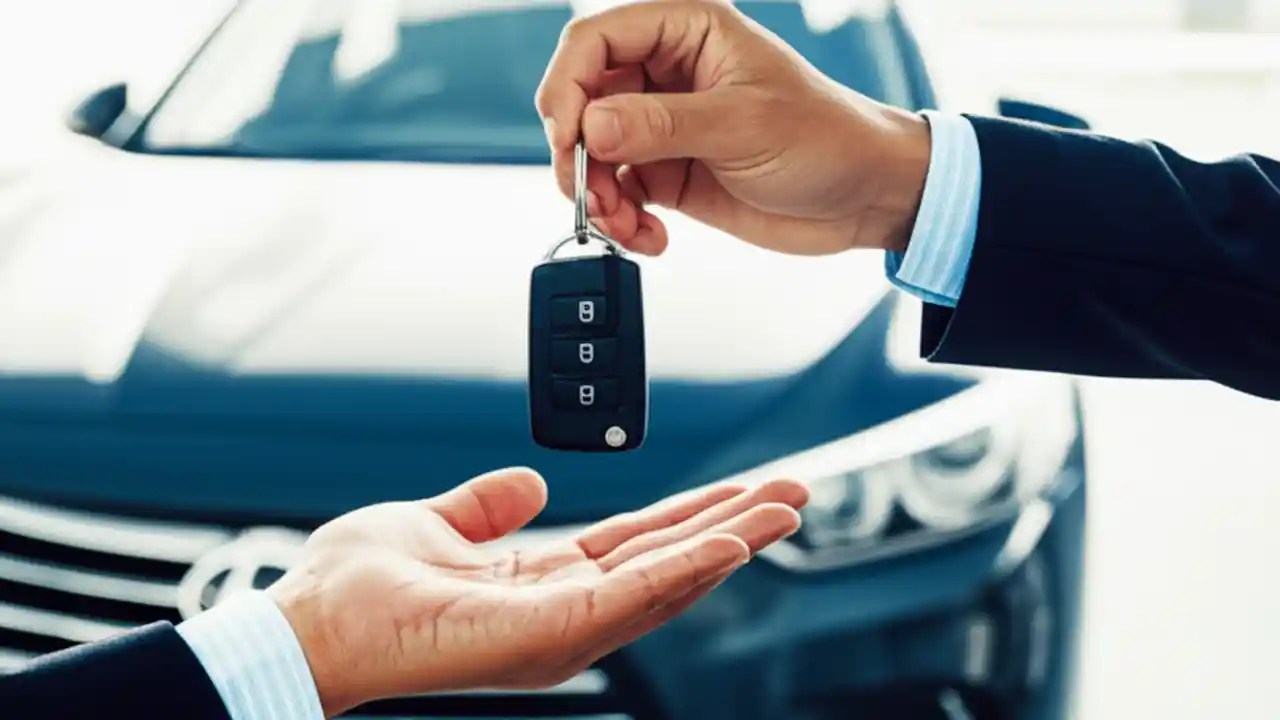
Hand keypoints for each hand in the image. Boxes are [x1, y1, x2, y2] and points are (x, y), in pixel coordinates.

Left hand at [267, 467, 807, 715]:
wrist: (313, 618)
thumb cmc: (357, 585)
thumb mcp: (435, 522)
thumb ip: (486, 505)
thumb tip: (528, 482)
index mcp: (542, 583)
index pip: (636, 545)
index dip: (691, 515)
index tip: (742, 489)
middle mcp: (563, 610)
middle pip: (667, 561)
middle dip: (733, 526)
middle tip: (794, 494)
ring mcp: (560, 627)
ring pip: (665, 579)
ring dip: (728, 543)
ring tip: (783, 510)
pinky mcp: (547, 633)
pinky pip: (631, 596)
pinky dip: (685, 570)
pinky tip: (729, 543)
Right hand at [535, 0, 930, 255]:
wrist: (864, 196)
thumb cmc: (827, 137)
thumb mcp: (743, 124)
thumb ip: (662, 124)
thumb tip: (593, 124)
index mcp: (687, 31)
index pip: (595, 41)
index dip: (568, 86)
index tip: (571, 137)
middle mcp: (667, 73)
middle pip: (582, 100)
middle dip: (579, 152)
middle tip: (592, 192)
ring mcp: (664, 126)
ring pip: (594, 154)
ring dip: (598, 196)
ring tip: (626, 224)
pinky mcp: (669, 173)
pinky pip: (619, 193)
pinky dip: (623, 221)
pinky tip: (650, 236)